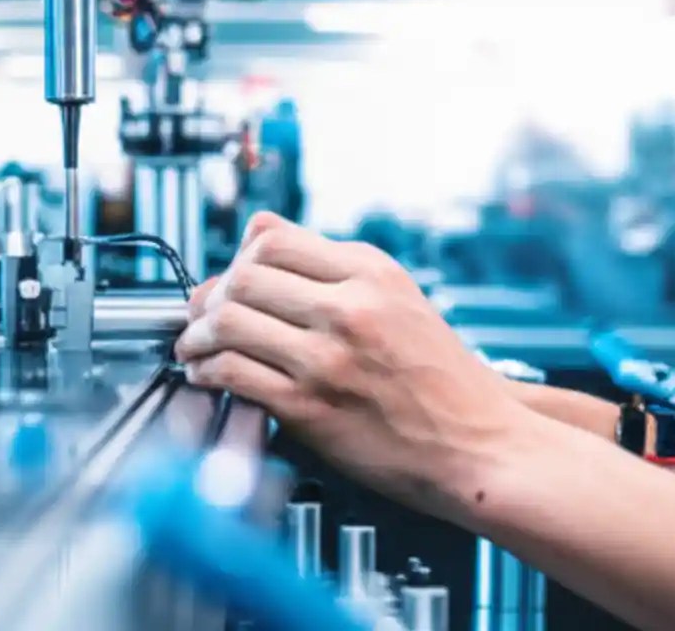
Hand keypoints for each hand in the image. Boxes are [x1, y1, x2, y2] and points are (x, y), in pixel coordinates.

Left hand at [176, 214, 534, 519]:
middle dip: (208, 296)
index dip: (235, 260)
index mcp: (370, 272)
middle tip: (198, 315)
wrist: (481, 444)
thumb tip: (256, 231)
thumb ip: (330, 266)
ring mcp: (328, 357)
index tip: (225, 282)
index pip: (272, 240)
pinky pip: (234, 374)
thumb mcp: (398, 298)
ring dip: (197, 335)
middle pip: (243, 278)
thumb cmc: (440, 378)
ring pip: (230, 322)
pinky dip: (206, 373)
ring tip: (193, 348)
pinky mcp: (311, 407)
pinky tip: (206, 377)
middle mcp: (350, 307)